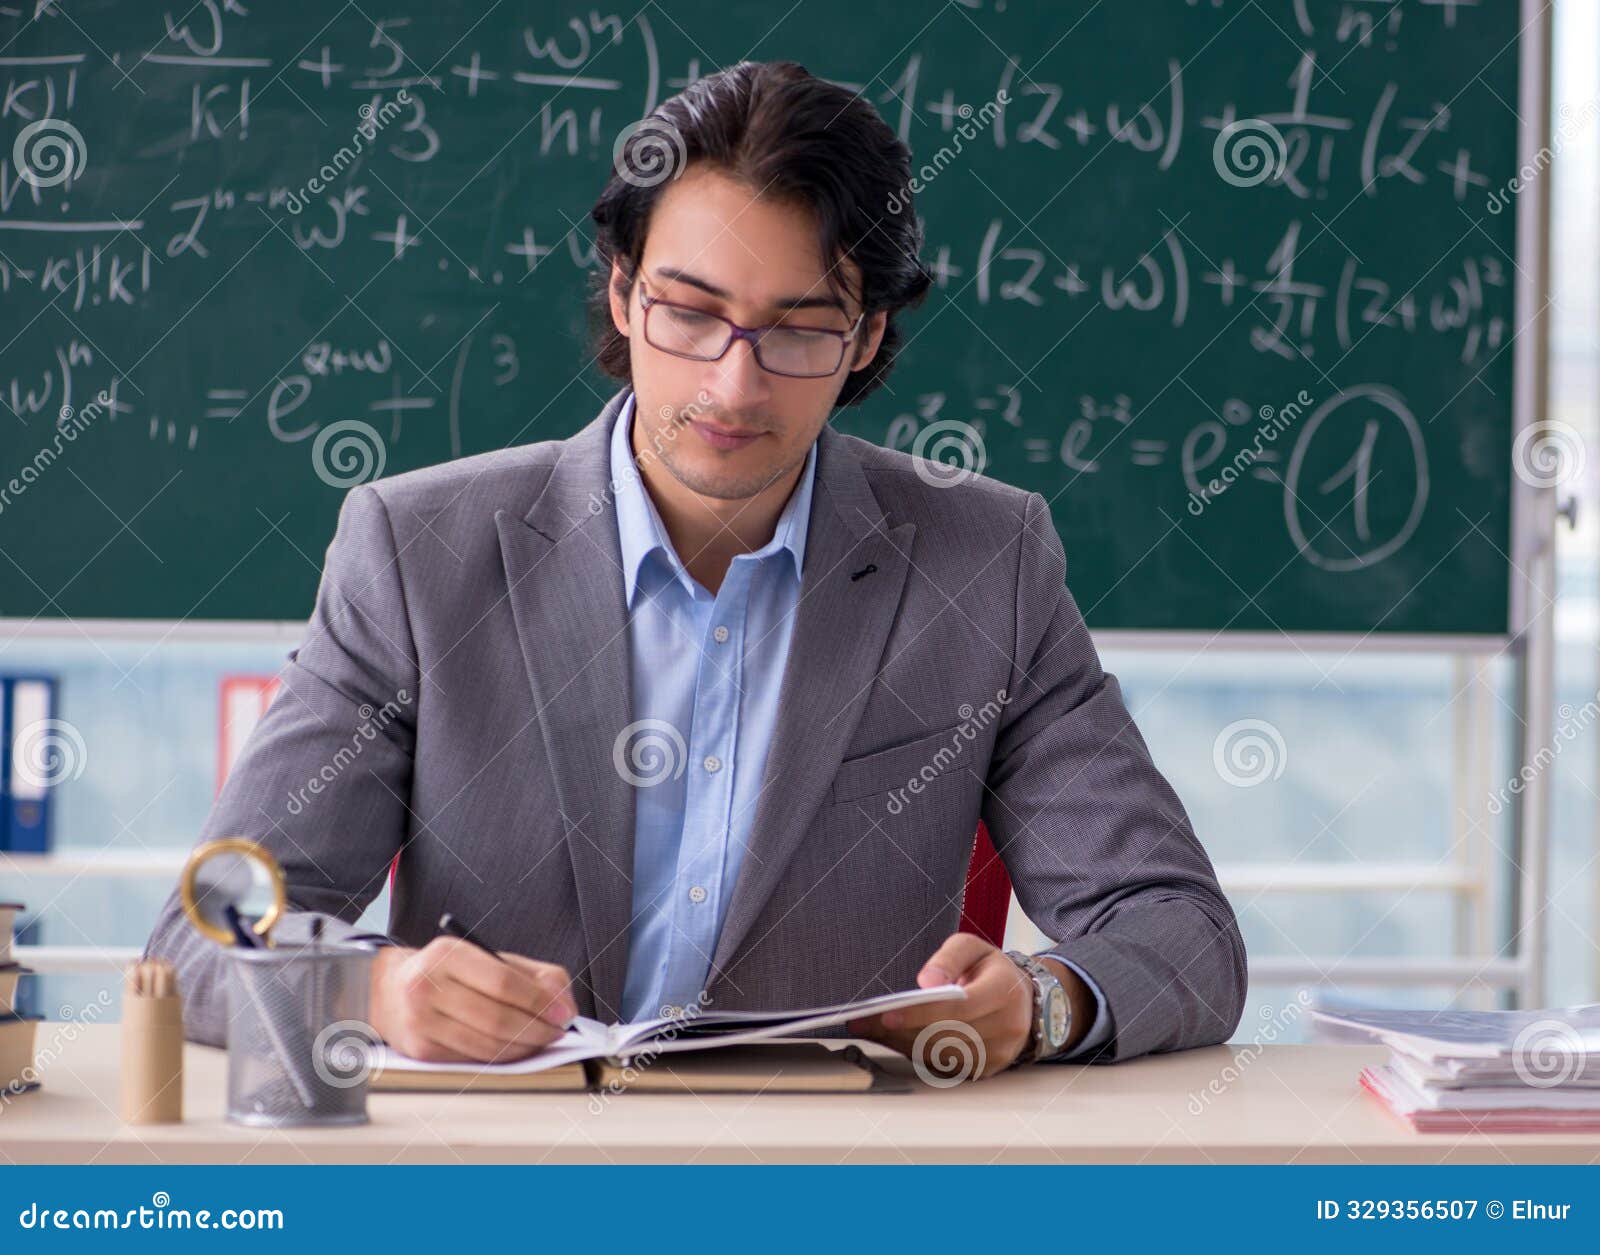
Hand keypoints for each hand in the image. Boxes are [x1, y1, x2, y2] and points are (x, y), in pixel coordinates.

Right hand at [367, 937, 578, 1062]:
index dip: (540, 1001)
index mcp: (449, 954)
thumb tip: (563, 1004)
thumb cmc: (448, 973)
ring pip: (487, 1045)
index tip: (564, 1013)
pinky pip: (473, 1059)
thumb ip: (532, 975)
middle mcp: (428, 986)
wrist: (389, 990)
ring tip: (541, 1041)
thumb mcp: (487, 958)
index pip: (503, 982)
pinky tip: (515, 1049)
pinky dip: (502, 1058)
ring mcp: (420, 1021)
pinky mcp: (420, 1049)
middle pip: (497, 1018)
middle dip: (537, 1029)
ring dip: (524, 1048)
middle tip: (558, 1031)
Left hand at [846, 934, 1077, 1081]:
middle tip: (863, 1022)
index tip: (886, 1014)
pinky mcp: (986, 1069)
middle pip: (945, 1034)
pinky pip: (944, 1065)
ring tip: (869, 1028)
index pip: (960, 1007)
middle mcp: (1006, 1027)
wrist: (1023, 999)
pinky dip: (914, 1052)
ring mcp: (998, 1053)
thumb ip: (948, 958)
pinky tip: (891, 1039)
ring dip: (901, 1043)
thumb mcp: (973, 948)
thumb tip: (926, 982)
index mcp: (1004, 991)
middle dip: (900, 1029)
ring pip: (941, 1054)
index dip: (921, 1013)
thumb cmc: (992, 970)